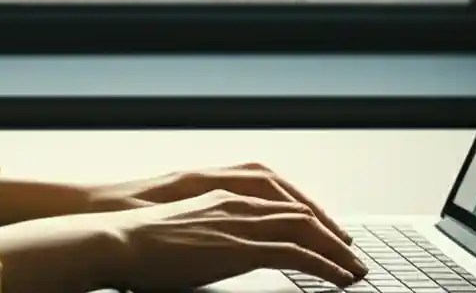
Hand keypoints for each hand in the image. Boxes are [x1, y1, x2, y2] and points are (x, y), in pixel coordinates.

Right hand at [99, 188, 368, 291]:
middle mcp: (239, 203)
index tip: (329, 237)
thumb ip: (209, 232)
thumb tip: (220, 248)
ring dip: (336, 251)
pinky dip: (323, 266)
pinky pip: (295, 255)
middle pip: (301, 213)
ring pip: (306, 231)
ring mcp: (241, 223)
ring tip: (355, 270)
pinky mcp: (240, 247)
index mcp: (225, 196)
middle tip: (352, 255)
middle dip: (332, 234)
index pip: (282, 204)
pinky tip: (338, 279)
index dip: (312, 220)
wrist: (120, 238)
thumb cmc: (140, 240)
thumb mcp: (183, 228)